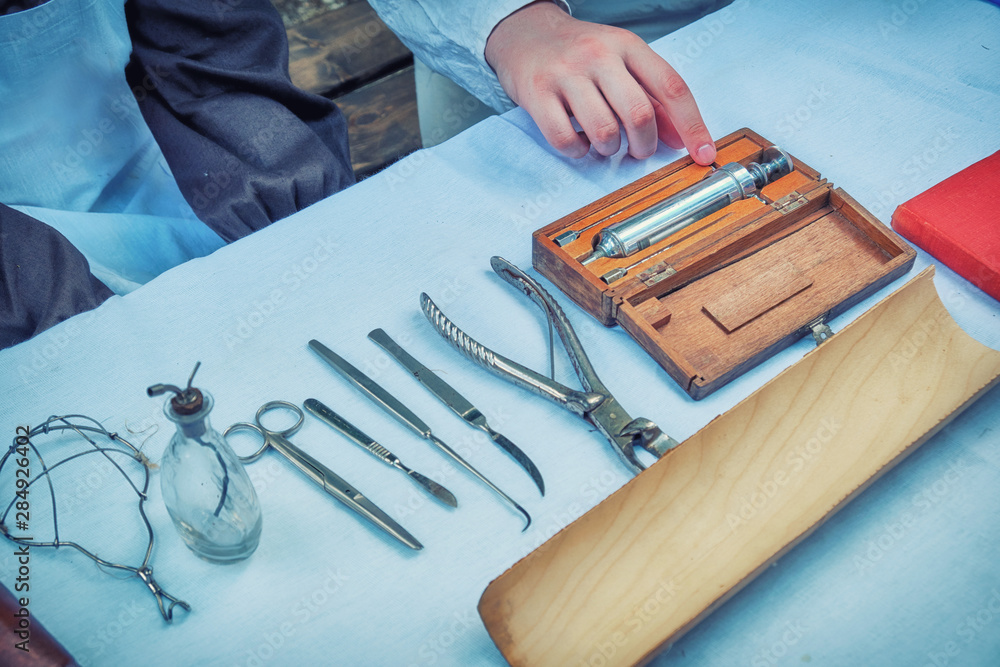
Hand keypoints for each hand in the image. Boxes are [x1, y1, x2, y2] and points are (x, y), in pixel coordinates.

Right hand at [485, 1, 716, 163]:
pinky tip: (578, 141)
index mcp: (627, 45)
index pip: (671, 87)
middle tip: (638, 151)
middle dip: (644, 145)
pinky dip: (578, 151)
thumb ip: (652, 99)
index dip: (693, 126)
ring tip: (604, 143)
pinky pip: (565, 140)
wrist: (525, 35)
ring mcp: (566, 74)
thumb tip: (679, 138)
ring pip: (604, 132)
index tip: (704, 154)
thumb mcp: (621, 64)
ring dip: (609, 150)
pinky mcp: (537, 94)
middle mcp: (598, 55)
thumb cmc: (579, 55)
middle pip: (638, 114)